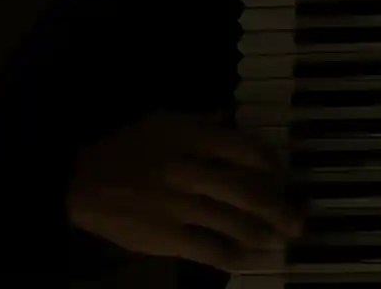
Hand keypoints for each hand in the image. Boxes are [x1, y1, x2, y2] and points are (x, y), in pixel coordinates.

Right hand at [66, 112, 301, 270]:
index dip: (271, 165)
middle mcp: (192, 171)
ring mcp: (181, 207)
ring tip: (280, 239)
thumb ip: (201, 122)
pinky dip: (236, 256)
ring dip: (264, 234)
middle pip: (249, 192)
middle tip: (297, 221)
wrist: (82, 183)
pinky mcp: (169, 237)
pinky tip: (251, 259)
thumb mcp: (164, 122)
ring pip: (236, 223)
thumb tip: (231, 121)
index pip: (246, 151)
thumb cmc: (127, 149)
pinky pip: (212, 250)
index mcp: (193, 139)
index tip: (282, 175)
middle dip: (279, 208)